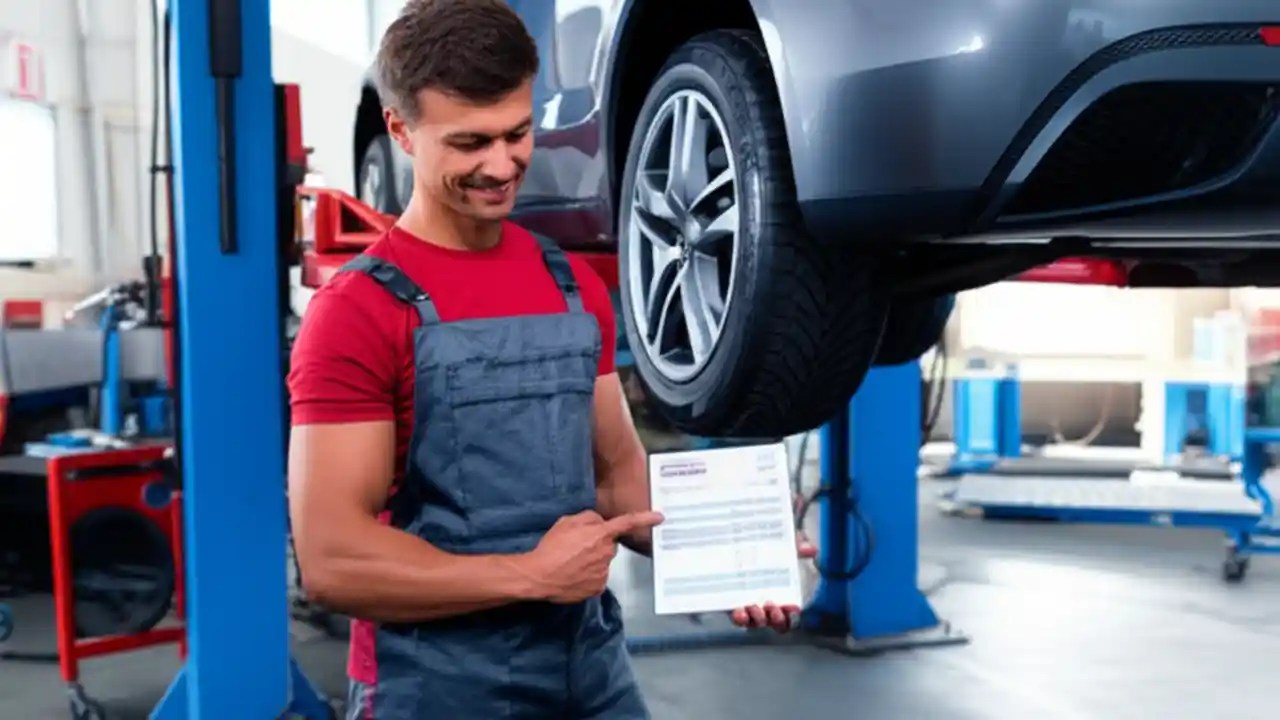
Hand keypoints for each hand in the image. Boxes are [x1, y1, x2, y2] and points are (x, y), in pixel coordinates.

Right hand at [524, 509, 664, 603]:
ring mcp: (604, 573)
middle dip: (599, 545)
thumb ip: (588, 518)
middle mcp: (607, 553)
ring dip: (593, 561)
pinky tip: (573, 575)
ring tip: (571, 563)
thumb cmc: (551, 547)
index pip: (627, 523)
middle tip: (577, 547)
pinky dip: (588, 576)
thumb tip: (599, 522)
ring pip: (603, 562)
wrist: (539, 575)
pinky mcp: (598, 588)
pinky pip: (597, 578)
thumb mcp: (566, 522)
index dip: (645, 519)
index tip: (660, 517)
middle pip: (609, 545)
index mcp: (600, 534)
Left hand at [729, 528, 816, 632]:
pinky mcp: (733, 604)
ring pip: (756, 623)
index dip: (793, 615)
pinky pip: (737, 618)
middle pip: (776, 622)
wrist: (740, 541)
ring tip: (754, 607)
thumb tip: (809, 549)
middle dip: (777, 619)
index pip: (791, 614)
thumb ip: (799, 545)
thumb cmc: (769, 547)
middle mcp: (768, 605)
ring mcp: (751, 607)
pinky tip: (740, 612)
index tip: (793, 607)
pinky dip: (739, 618)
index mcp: (784, 595)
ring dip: (758, 619)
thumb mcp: (786, 544)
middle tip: (772, 607)